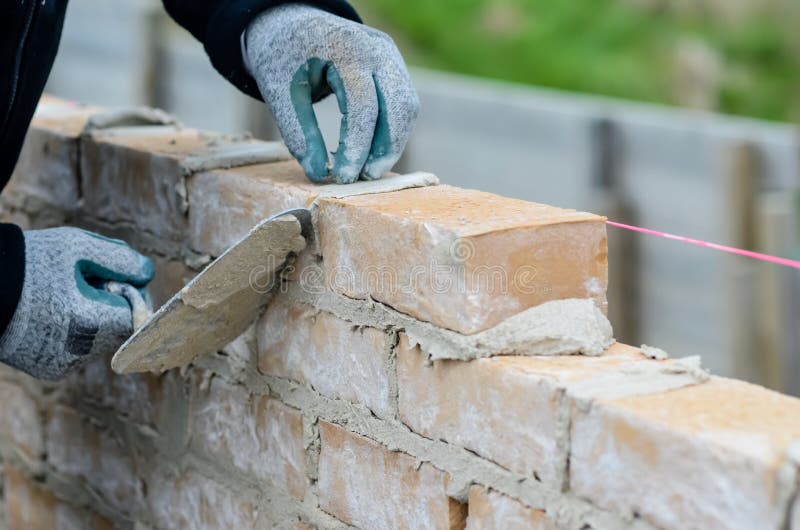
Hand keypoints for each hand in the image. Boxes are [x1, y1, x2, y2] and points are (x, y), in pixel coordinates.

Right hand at [0, 228, 153, 379]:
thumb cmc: (29, 263)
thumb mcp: (78, 246)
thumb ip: (120, 259)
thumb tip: (148, 274)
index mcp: (90, 321)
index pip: (136, 314)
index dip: (128, 293)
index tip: (110, 278)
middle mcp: (79, 350)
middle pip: (119, 329)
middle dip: (112, 306)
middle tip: (83, 284)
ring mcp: (63, 364)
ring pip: (100, 340)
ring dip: (94, 320)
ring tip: (63, 297)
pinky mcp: (50, 371)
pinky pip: (79, 350)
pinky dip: (75, 333)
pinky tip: (52, 314)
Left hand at [245, 4, 419, 183]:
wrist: (292, 23)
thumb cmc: (283, 58)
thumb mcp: (280, 94)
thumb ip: (298, 133)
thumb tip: (318, 174)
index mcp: (346, 50)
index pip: (363, 106)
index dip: (357, 146)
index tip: (344, 177)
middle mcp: (377, 50)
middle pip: (398, 107)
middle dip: (385, 149)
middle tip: (364, 178)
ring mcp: (390, 56)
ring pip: (407, 107)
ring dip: (393, 144)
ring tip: (368, 170)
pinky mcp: (393, 67)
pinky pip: (403, 104)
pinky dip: (392, 132)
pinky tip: (371, 153)